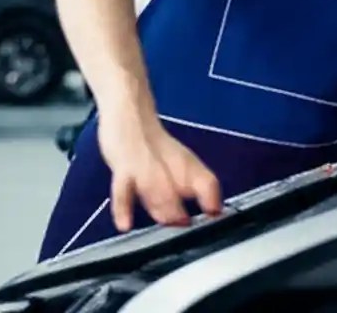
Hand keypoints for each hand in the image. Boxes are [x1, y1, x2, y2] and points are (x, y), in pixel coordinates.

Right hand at [97, 110, 221, 231]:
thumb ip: (189, 187)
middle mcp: (169, 165)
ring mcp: (144, 166)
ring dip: (163, 211)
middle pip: (181, 192)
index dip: (212, 200)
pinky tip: (125, 225)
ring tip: (167, 222)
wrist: (130, 111)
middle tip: (184, 226)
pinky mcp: (122, 167)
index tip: (214, 214)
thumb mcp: (178, 162)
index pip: (208, 182)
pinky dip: (123, 209)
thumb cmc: (153, 143)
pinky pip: (122, 191)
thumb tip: (208, 210)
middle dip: (181, 213)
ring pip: (156, 192)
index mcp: (187, 164)